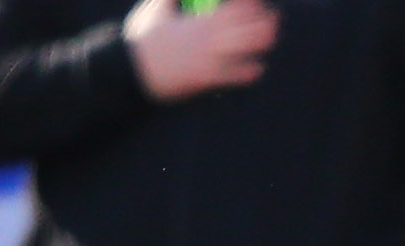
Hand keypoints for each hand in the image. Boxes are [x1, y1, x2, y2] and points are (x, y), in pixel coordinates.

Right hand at [125, 0, 274, 98]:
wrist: (132, 71)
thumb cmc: (143, 39)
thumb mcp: (156, 8)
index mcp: (199, 21)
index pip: (234, 8)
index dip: (249, 3)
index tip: (257, 2)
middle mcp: (209, 39)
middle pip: (248, 27)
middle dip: (264, 20)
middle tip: (273, 17)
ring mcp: (211, 60)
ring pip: (246, 49)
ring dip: (261, 42)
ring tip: (270, 36)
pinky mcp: (209, 79)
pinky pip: (236, 76)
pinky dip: (249, 72)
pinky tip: (257, 68)